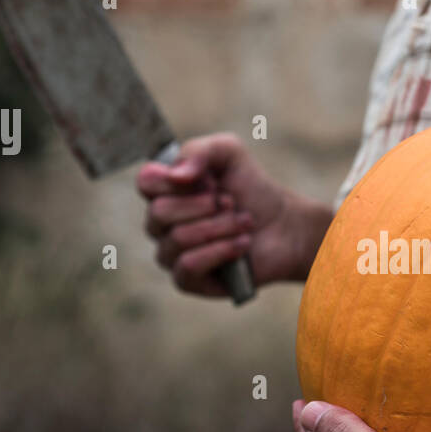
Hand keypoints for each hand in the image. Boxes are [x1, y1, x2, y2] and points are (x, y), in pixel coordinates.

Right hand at [136, 132, 329, 295]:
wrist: (284, 226)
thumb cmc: (252, 190)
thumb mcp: (229, 153)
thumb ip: (198, 151)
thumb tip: (177, 176)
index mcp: (164, 192)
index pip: (145, 182)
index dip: (174, 180)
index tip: (209, 181)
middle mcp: (161, 224)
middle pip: (159, 212)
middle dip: (205, 206)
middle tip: (232, 203)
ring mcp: (171, 253)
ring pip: (178, 239)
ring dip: (221, 227)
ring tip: (245, 223)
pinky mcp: (187, 280)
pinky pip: (188, 266)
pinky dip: (221, 251)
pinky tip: (242, 244)